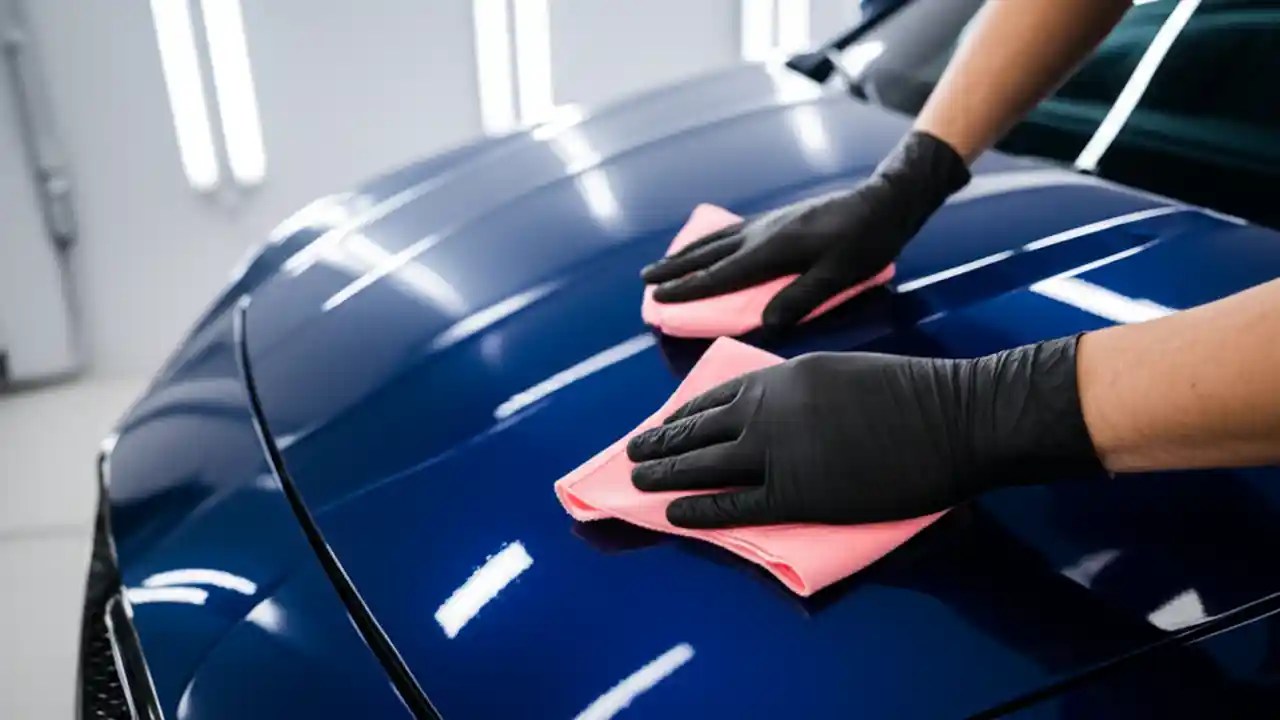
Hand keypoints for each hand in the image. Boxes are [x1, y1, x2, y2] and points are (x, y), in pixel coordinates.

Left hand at [626, 337, 1099, 527]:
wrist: (952, 418)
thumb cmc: (912, 394)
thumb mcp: (841, 372)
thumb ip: (798, 391)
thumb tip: (772, 409)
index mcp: (781, 377)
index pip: (715, 396)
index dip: (683, 414)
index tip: (663, 424)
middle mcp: (768, 410)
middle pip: (698, 429)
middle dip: (660, 443)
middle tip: (631, 454)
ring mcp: (779, 453)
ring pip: (703, 465)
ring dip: (664, 474)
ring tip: (635, 482)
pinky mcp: (796, 495)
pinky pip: (732, 505)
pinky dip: (697, 510)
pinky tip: (673, 514)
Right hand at [641, 131, 969, 328]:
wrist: (883, 201)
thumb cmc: (865, 241)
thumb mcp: (839, 275)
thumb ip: (802, 299)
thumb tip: (767, 325)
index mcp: (772, 250)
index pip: (720, 276)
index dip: (687, 290)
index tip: (658, 299)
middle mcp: (761, 234)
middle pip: (707, 254)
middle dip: (675, 269)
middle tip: (645, 281)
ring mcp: (767, 223)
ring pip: (715, 239)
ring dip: (686, 253)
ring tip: (662, 263)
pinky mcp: (776, 219)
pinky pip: (729, 230)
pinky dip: (708, 240)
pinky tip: (705, 244)